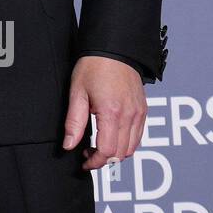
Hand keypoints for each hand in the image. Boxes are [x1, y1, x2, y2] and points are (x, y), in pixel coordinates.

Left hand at [62, 55, 147, 169]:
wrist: (114, 50)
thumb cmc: (93, 67)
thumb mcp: (77, 93)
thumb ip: (74, 123)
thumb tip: (69, 145)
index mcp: (111, 113)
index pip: (107, 151)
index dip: (94, 161)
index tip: (84, 162)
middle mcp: (129, 116)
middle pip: (121, 153)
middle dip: (103, 159)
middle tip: (87, 153)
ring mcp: (139, 113)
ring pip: (132, 147)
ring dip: (116, 153)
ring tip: (98, 146)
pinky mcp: (143, 110)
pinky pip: (138, 136)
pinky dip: (126, 143)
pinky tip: (111, 136)